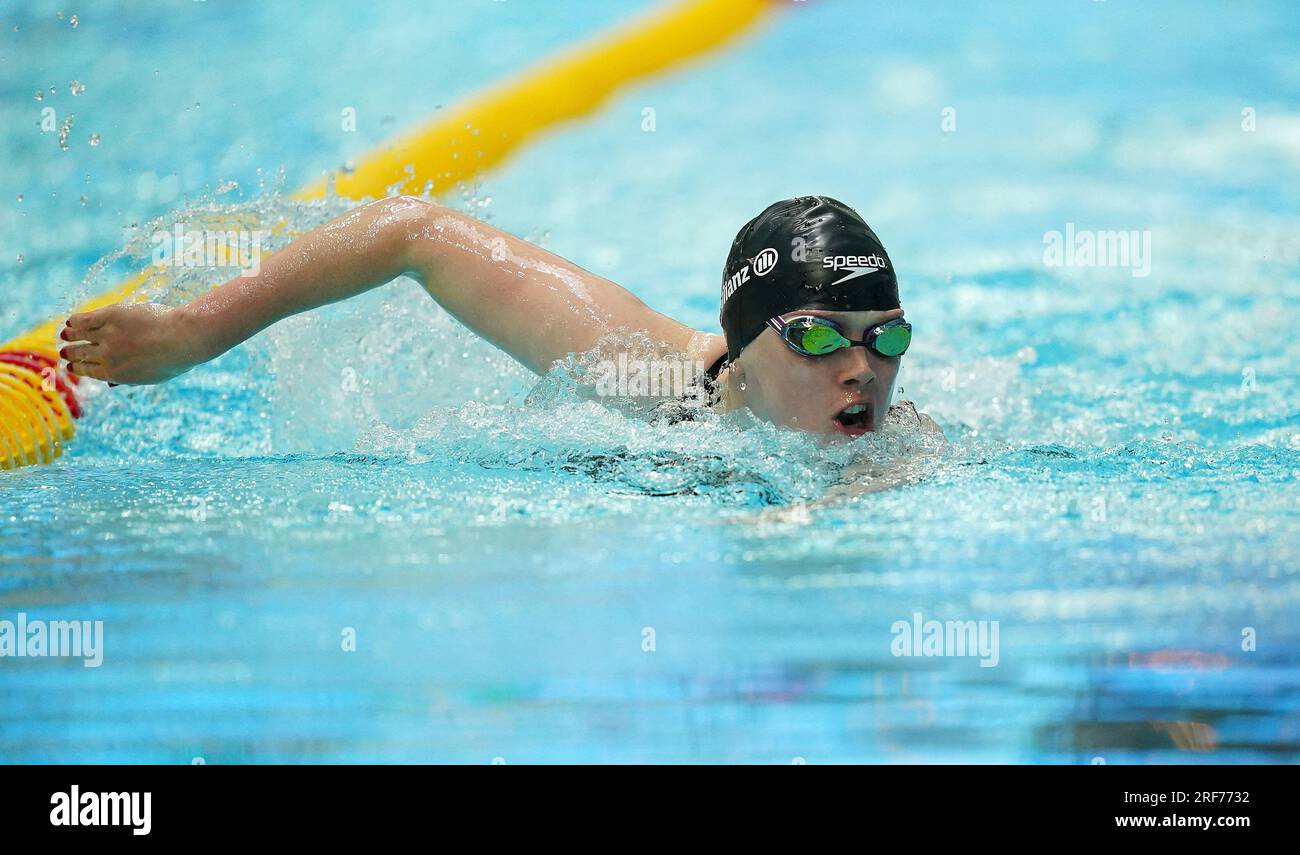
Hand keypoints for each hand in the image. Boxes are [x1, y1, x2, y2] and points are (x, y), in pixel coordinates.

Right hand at [60, 303, 208, 384]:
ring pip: (79, 335)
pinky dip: (76, 320)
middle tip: (64, 351)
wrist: (182, 337)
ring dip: (69, 335)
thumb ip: (128, 379)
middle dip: (70, 353)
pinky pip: (85, 319)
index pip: (88, 371)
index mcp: (115, 374)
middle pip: (81, 354)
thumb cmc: (173, 358)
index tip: (70, 365)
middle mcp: (107, 356)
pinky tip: (71, 320)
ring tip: (65, 334)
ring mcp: (107, 335)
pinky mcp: (111, 316)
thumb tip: (109, 384)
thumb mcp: (150, 376)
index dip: (77, 367)